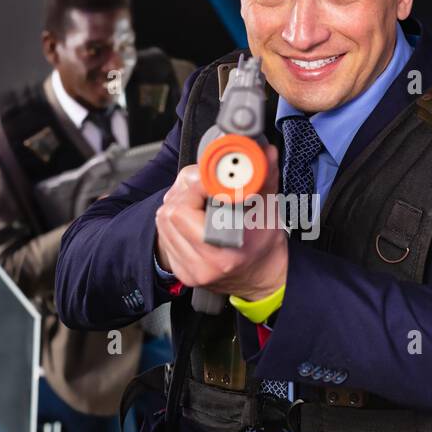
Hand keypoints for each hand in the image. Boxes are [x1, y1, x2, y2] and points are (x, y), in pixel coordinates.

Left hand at [155, 144, 286, 300]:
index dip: (198, 185)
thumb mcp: (269, 210)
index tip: (212, 176)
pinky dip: (175, 219)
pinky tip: (194, 218)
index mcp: (224, 254)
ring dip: (179, 203)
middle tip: (207, 189)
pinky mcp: (180, 269)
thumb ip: (263, 178)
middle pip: (172, 212)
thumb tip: (263, 153)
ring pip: (163, 220)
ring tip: (200, 203)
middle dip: (187, 193)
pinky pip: (164, 234)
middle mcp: (202, 265)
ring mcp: (189, 269)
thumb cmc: (265, 245)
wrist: (261, 278)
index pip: (187, 210)